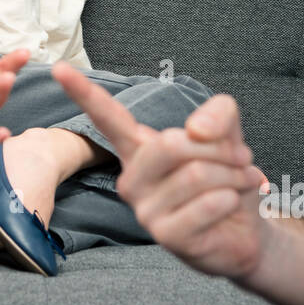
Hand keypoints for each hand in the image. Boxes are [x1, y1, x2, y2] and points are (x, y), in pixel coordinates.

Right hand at [50, 62, 267, 278]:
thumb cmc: (227, 177)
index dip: (83, 92)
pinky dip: (231, 197)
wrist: (246, 230)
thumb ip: (216, 113)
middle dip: (219, 148)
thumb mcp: (226, 133)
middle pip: (171, 144)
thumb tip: (194, 131)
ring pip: (194, 174)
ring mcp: (144, 210)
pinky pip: (205, 204)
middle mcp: (132, 178)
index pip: (107, 117)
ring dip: (232, 175)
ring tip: (243, 180)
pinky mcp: (165, 236)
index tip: (58, 68)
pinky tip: (233, 202)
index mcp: (138, 148)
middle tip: (242, 157)